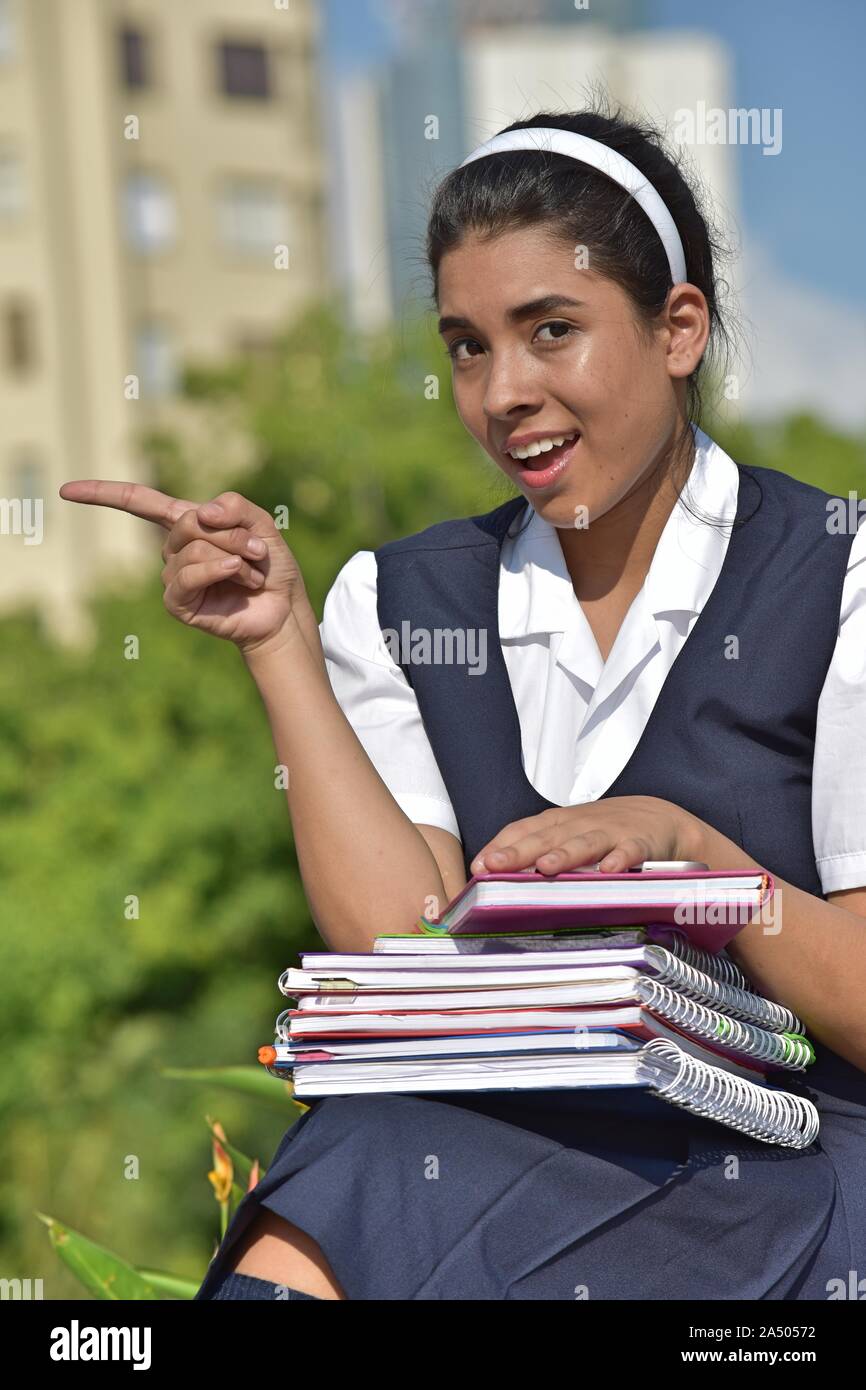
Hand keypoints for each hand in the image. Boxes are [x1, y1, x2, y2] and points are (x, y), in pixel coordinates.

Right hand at [58, 480, 307, 653]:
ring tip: (252, 572)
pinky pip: (189, 575)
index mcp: (186, 524)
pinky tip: (241, 578)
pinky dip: (219, 569)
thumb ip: (235, 507)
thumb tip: (201, 512)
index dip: (102, 494)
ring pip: (194, 548)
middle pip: (188, 523)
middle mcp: (173, 550)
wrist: (282, 609)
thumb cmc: (269, 567)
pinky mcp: (177, 603)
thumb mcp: (261, 525)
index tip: (65, 491)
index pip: (138, 502)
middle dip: (232, 534)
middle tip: (257, 551)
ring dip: (235, 555)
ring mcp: (173, 577)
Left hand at [469, 796, 702, 875]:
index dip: (500, 846)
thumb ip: (537, 849)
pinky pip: (630, 851)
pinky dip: (621, 859)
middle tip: (496, 866)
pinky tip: (610, 870)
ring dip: (565, 854)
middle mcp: (580, 824)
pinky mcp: (640, 842)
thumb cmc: (606, 830)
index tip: (479, 866)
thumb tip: (495, 875)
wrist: (660, 817)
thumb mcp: (568, 833)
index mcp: (559, 823)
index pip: (523, 830)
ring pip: (584, 842)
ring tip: (546, 867)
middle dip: (520, 852)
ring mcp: (610, 832)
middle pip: (547, 837)